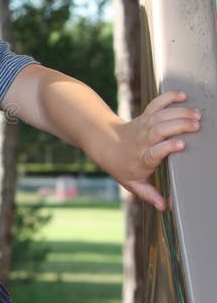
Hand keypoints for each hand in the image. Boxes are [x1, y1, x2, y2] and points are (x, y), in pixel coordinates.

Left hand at [113, 91, 200, 208]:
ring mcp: (144, 125)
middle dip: (179, 126)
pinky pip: (156, 103)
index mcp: (141, 158)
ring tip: (197, 114)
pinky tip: (182, 95)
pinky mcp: (145, 115)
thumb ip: (149, 194)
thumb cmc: (121, 166)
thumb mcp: (132, 183)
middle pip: (160, 130)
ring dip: (179, 112)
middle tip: (197, 125)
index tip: (181, 145)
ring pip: (161, 116)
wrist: (104, 144)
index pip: (155, 152)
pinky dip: (168, 97)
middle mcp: (143, 140)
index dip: (167, 147)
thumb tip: (164, 206)